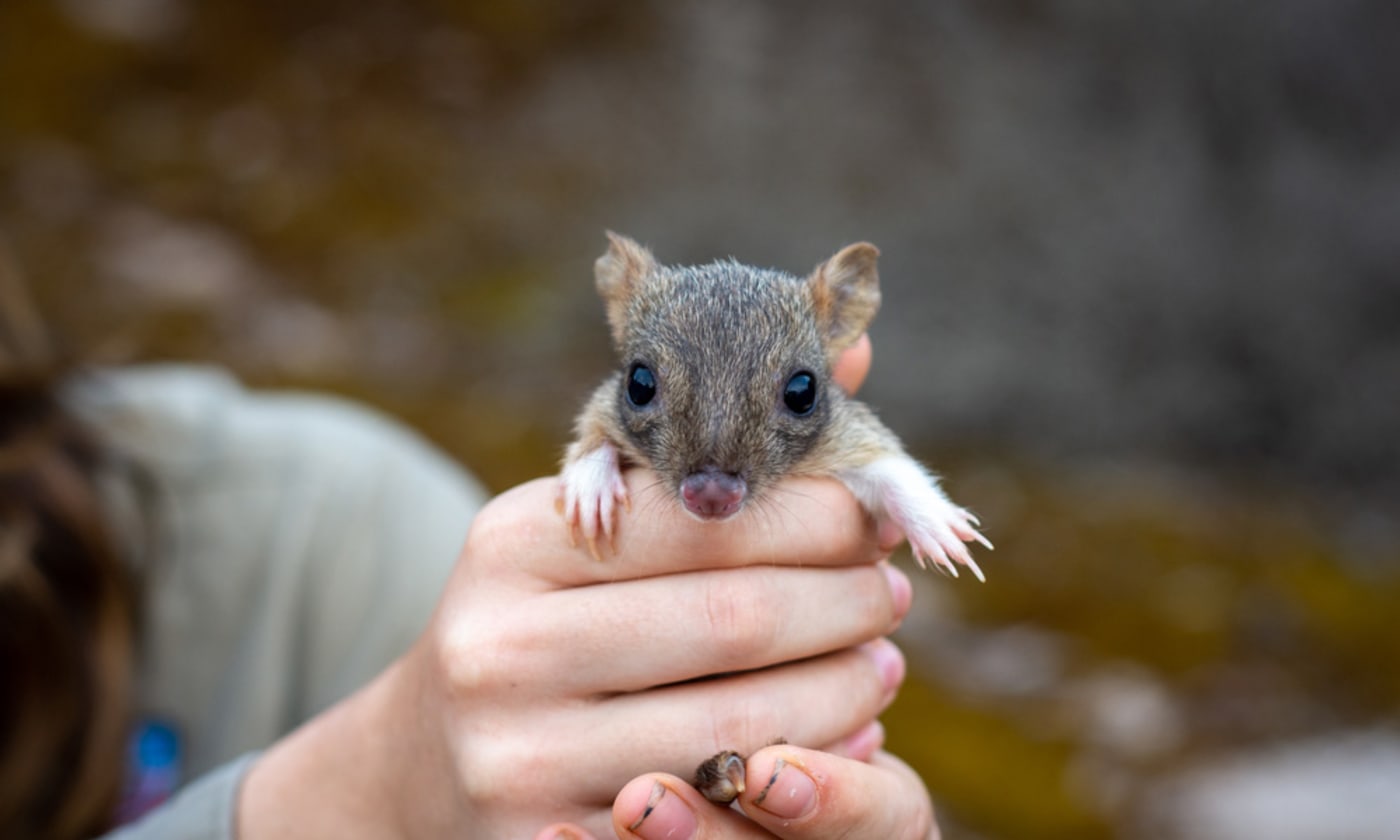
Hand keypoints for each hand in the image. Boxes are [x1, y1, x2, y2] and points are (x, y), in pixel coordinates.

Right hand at [532, 335, 936, 838]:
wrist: (432, 755)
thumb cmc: (541, 616)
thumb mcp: (591, 526)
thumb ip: (711, 455)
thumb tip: (858, 351)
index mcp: (511, 542)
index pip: (700, 516)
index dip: (812, 516)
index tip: (870, 519)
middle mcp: (500, 647)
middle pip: (731, 620)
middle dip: (841, 603)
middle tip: (890, 594)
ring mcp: (518, 756)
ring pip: (739, 723)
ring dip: (841, 691)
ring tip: (881, 664)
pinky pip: (716, 807)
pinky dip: (799, 771)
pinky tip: (839, 741)